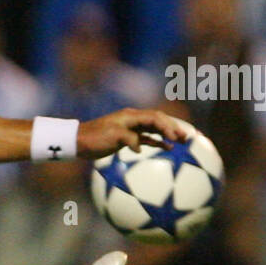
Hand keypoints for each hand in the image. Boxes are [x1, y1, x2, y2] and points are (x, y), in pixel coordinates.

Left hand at [76, 108, 191, 157]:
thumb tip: (140, 147)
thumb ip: (128, 139)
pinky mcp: (128, 137)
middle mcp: (133, 119)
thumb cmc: (94, 138)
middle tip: (187, 137)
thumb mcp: (111, 137)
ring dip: (168, 134)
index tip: (175, 137)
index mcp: (131, 116)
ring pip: (155, 128)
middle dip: (173, 127)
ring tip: (182, 141)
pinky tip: (167, 148)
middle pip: (158, 120)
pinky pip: (147, 137)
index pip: (155, 118)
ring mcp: (131, 128)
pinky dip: (157, 141)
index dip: (167, 126)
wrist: (78, 142)